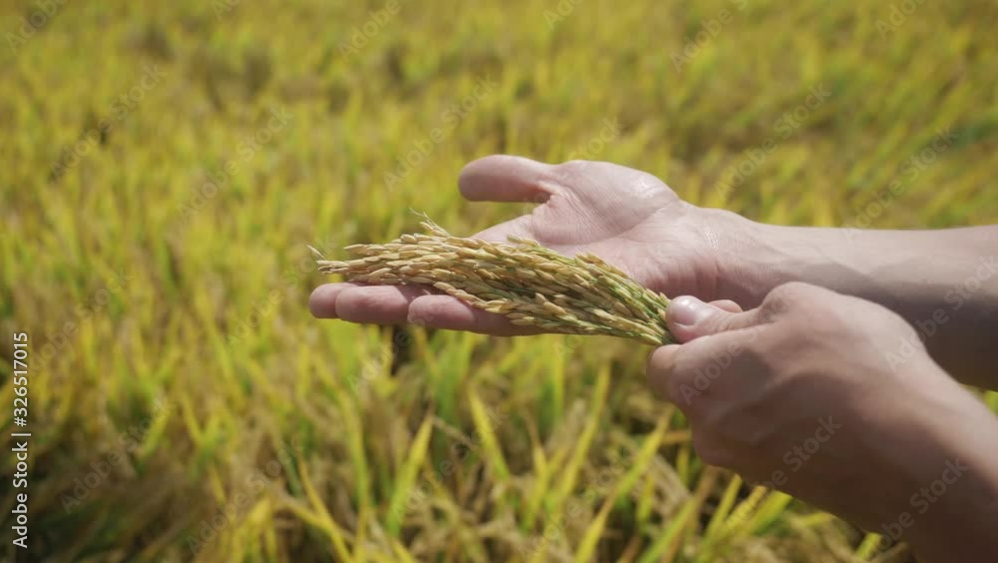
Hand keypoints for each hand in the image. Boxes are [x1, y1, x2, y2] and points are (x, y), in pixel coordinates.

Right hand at [310, 155, 747, 332]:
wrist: (688, 239)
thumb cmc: (629, 214)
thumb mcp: (559, 182)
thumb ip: (513, 179)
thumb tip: (460, 181)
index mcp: (506, 255)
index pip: (434, 267)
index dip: (388, 272)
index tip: (335, 276)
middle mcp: (512, 282)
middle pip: (435, 292)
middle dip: (379, 298)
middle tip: (319, 302)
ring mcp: (537, 294)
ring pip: (460, 306)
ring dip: (407, 307)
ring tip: (354, 307)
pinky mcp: (568, 301)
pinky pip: (515, 307)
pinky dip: (470, 307)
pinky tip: (429, 308)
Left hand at [647, 282, 997, 561]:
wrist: (922, 449)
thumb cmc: (853, 361)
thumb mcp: (790, 306)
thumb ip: (724, 315)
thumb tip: (681, 316)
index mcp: (695, 383)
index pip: (660, 359)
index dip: (691, 333)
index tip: (731, 316)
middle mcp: (708, 432)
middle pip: (696, 388)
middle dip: (726, 361)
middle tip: (783, 338)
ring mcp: (744, 464)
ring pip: (733, 413)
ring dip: (759, 389)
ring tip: (816, 370)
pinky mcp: (781, 484)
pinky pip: (765, 440)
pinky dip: (784, 420)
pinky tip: (830, 403)